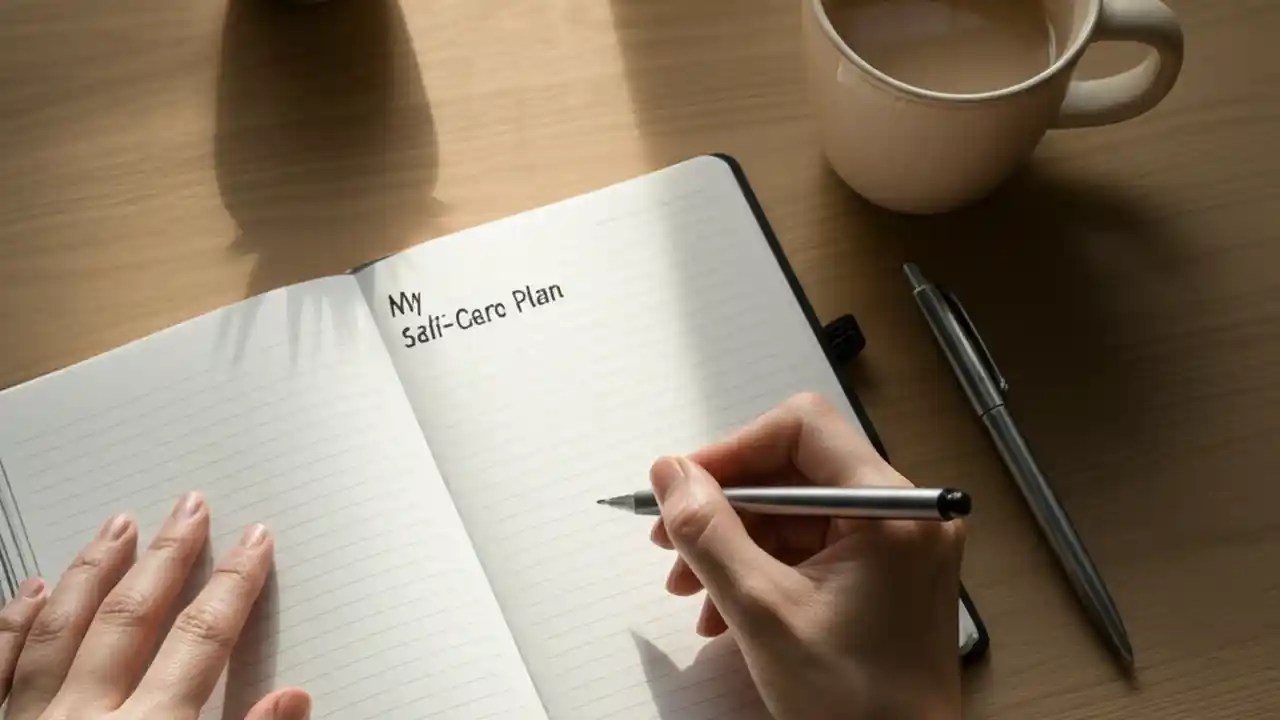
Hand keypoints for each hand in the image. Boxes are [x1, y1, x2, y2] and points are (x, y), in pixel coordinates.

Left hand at [0, 493, 309, 719]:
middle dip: (169, 557)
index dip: (235, 585)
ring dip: (94, 572)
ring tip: (119, 525)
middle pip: (132, 617)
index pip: (202, 639)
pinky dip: (16, 624)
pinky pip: (2, 666)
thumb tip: (293, 696)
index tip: (255, 541)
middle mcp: (86, 716)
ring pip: (63, 629)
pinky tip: (33, 590)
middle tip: (190, 507)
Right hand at [649, 393, 963, 719]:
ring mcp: (895, 545)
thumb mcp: (763, 611)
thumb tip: (672, 474)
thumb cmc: (857, 704)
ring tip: (691, 591)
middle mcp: (903, 514)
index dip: (734, 451)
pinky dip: (761, 571)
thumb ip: (710, 534)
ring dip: (734, 547)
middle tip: (672, 543)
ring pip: (794, 514)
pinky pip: (809, 549)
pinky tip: (723, 611)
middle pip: (794, 472)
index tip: (685, 486)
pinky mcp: (883, 575)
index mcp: (891, 508)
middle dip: (725, 510)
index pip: (802, 429)